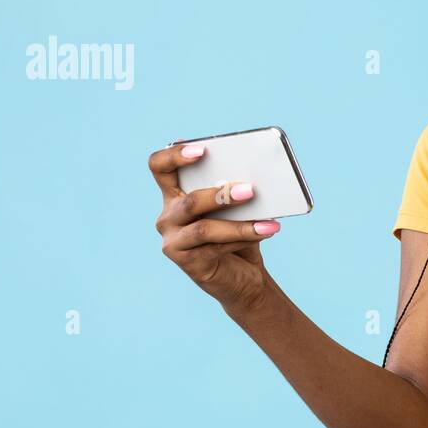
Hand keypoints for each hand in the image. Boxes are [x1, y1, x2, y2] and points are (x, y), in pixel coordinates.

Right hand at [149, 142, 279, 311]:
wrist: (243, 277)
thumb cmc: (238, 235)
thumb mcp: (235, 210)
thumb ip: (234, 191)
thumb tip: (253, 179)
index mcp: (174, 195)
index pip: (160, 168)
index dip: (174, 156)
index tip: (201, 150)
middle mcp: (168, 217)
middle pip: (188, 201)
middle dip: (221, 194)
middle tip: (251, 190)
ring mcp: (174, 242)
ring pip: (204, 228)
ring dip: (238, 222)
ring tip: (267, 219)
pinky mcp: (186, 263)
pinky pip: (215, 247)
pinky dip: (243, 238)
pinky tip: (265, 231)